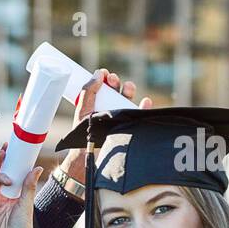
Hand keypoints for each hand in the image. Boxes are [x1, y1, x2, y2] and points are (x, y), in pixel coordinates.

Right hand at [0, 143, 40, 227]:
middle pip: (0, 169)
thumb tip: (37, 168)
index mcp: (16, 191)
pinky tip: (5, 179)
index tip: (17, 148)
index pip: (14, 171)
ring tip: (3, 156)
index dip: (14, 159)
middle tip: (6, 148)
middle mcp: (5, 192)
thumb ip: (29, 186)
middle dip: (2, 157)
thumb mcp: (27, 205)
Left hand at [59, 69, 153, 184]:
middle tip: (112, 79)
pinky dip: (145, 106)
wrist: (90, 154)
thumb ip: (88, 92)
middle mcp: (109, 109)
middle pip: (116, 90)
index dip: (105, 78)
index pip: (103, 88)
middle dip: (116, 82)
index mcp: (97, 104)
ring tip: (127, 87)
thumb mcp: (83, 111)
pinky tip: (144, 101)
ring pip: (128, 99)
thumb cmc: (84, 134)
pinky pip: (141, 113)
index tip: (104, 73)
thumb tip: (98, 74)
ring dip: (129, 89)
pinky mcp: (130, 125)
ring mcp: (120, 116)